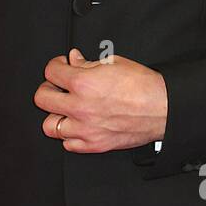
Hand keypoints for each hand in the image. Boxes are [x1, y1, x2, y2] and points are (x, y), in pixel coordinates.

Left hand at [33, 47, 167, 152]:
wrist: (163, 108)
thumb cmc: (143, 85)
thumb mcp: (113, 63)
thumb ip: (87, 63)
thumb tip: (73, 59)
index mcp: (83, 83)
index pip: (50, 72)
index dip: (55, 65)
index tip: (61, 66)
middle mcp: (80, 107)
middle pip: (41, 99)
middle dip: (48, 88)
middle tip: (58, 86)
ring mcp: (85, 129)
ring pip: (49, 126)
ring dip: (56, 115)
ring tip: (66, 108)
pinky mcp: (95, 145)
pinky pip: (68, 144)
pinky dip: (70, 135)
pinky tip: (78, 125)